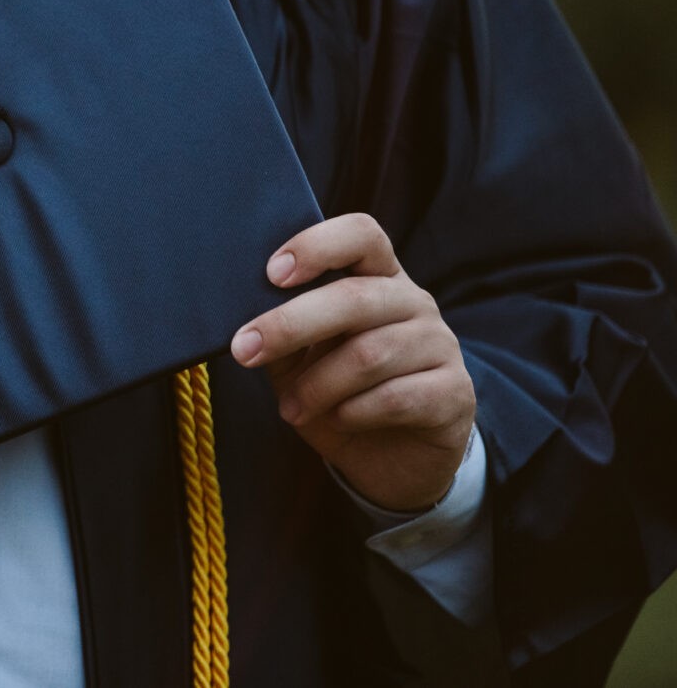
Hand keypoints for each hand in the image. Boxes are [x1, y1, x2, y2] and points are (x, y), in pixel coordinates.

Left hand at [229, 213, 474, 512]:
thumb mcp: (301, 357)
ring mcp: (440, 345)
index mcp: (377, 278)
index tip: (272, 273)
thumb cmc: (339, 393)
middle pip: (353, 297)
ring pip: (368, 354)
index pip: (360, 235)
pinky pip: (395, 398)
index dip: (317, 245)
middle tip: (244, 350)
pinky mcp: (454, 393)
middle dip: (289, 324)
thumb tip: (240, 313)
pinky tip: (338, 420)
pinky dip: (353, 412)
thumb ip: (281, 329)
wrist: (394, 460)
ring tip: (290, 409)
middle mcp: (414, 302)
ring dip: (316, 386)